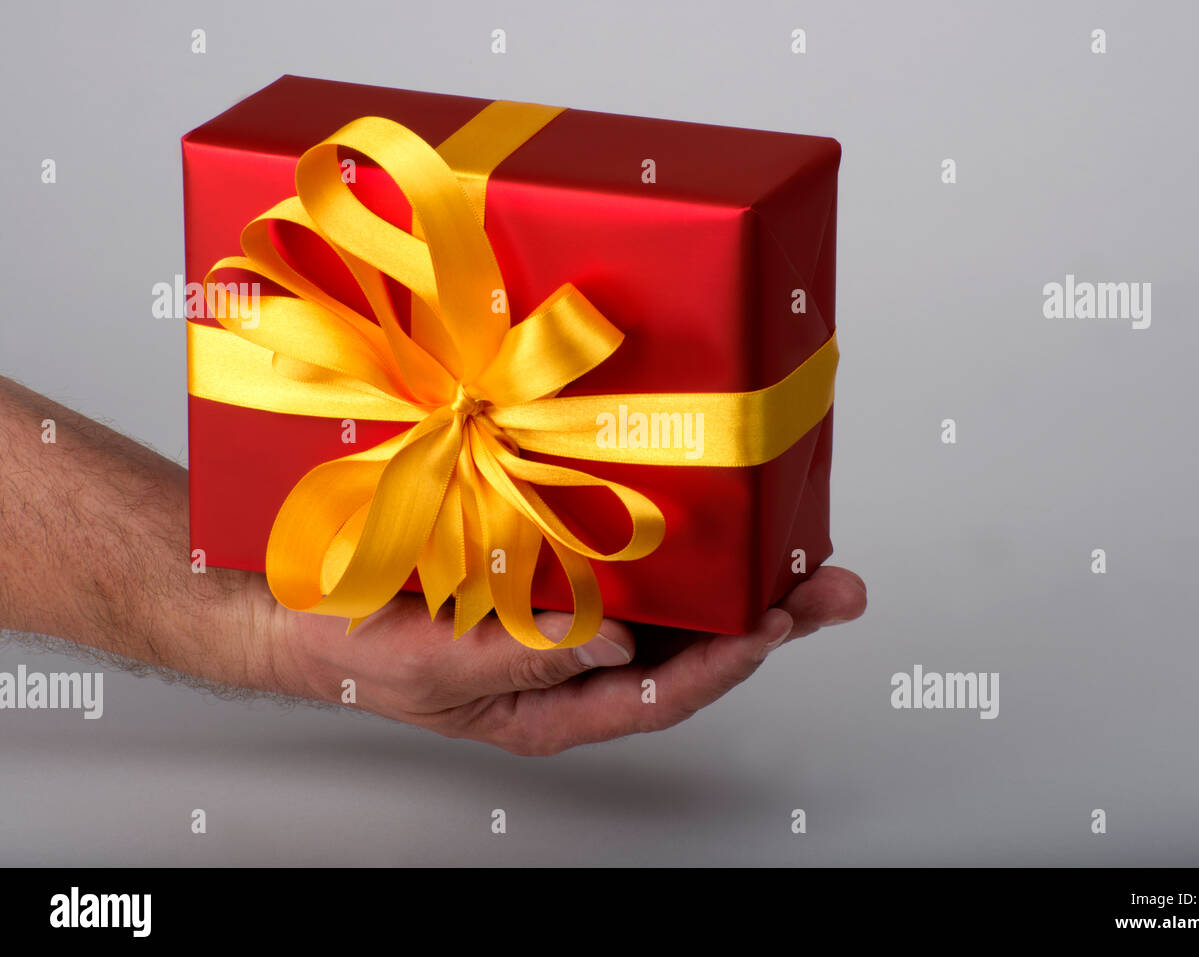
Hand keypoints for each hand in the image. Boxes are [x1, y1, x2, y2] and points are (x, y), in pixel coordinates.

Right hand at [268, 565, 866, 754]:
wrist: (293, 599)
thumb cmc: (348, 646)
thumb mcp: (430, 666)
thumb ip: (525, 661)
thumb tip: (623, 646)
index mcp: (550, 708)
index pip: (659, 695)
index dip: (724, 662)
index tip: (775, 623)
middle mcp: (574, 664)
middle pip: (689, 651)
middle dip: (767, 620)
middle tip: (834, 588)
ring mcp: (569, 615)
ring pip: (672, 607)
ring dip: (738, 578)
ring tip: (803, 551)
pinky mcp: (552, 565)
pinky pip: (629, 560)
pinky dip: (681, 543)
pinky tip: (719, 520)